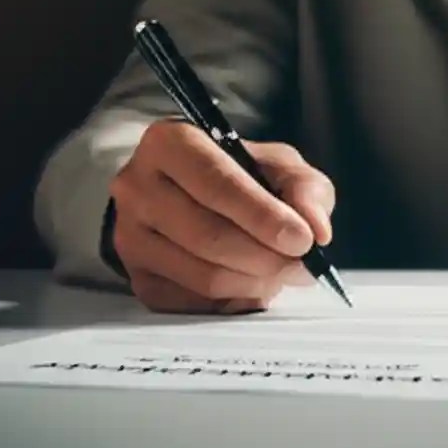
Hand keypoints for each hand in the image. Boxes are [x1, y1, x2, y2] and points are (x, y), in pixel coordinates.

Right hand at [109, 121, 332, 312]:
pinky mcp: (138, 279)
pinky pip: (194, 304)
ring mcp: (131, 236)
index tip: (303, 240)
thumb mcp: (279, 166)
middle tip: (303, 266)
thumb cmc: (242, 177)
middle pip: (209, 235)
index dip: (263, 216)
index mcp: (171, 142)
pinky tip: (251, 285)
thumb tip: (316, 230)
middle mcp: (138, 186)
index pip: (215, 183)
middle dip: (267, 258)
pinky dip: (235, 302)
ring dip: (256, 283)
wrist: (194, 198)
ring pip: (203, 276)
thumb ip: (305, 189)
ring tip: (281, 274)